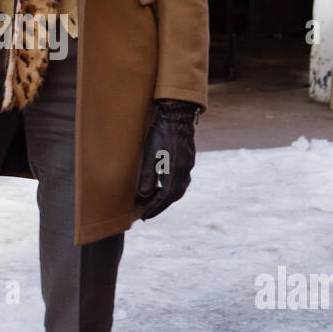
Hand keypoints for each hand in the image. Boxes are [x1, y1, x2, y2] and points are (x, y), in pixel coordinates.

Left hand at [135, 99, 200, 219]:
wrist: (178, 115)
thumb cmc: (162, 133)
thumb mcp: (151, 154)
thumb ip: (148, 176)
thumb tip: (144, 196)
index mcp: (175, 173)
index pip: (164, 198)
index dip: (154, 208)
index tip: (144, 216)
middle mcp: (184, 172)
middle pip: (173, 196)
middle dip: (160, 206)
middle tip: (148, 213)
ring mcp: (188, 166)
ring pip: (179, 189)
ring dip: (166, 198)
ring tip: (154, 202)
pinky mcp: (188, 159)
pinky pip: (181, 180)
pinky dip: (172, 188)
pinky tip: (164, 186)